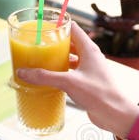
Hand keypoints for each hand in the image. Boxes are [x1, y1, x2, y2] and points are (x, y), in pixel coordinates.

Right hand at [16, 21, 138, 136]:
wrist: (115, 114)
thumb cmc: (99, 94)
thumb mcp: (69, 82)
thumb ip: (45, 77)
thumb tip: (23, 72)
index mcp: (89, 49)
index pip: (72, 28)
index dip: (58, 25)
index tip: (42, 28)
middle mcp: (90, 56)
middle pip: (69, 43)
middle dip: (54, 44)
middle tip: (37, 46)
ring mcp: (89, 69)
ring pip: (70, 59)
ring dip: (57, 59)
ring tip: (40, 61)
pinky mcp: (87, 82)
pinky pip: (72, 72)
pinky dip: (61, 73)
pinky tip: (50, 79)